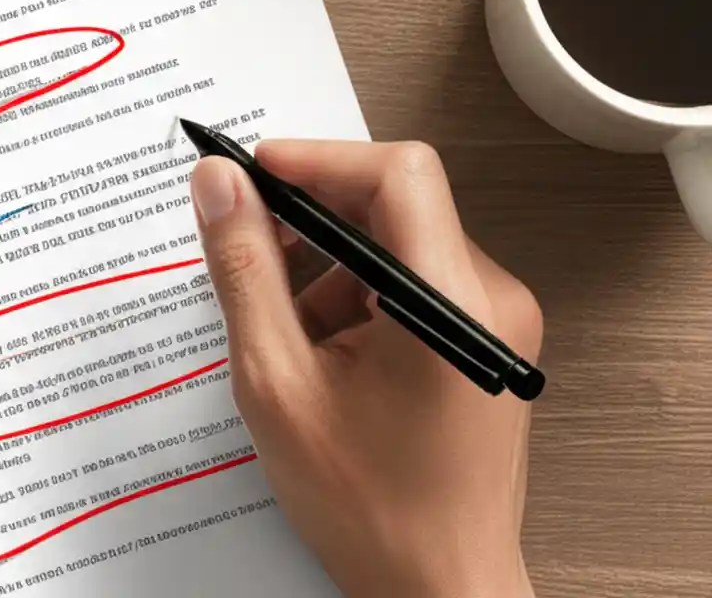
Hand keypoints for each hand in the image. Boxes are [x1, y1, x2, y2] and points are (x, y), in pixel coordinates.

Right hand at [190, 141, 542, 597]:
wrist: (436, 585)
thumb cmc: (369, 507)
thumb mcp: (276, 383)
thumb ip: (245, 272)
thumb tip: (221, 187)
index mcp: (449, 303)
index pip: (397, 173)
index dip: (318, 159)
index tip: (255, 173)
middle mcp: (489, 300)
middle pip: (396, 204)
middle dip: (314, 221)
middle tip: (251, 251)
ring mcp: (492, 322)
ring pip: (398, 246)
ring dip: (331, 270)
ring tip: (288, 336)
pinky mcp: (482, 341)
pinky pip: (413, 284)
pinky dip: (358, 300)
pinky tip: (322, 355)